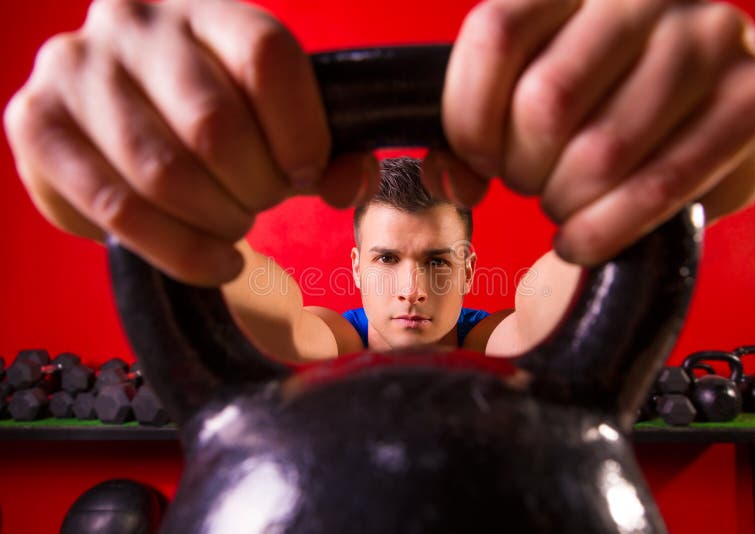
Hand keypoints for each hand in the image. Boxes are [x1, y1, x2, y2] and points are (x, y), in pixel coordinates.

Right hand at [4, 0, 375, 284]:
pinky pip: (116, 209)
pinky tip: (212, 259)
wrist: (125, 113)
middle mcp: (132, 22)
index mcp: (207, 9)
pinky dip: (178, 251)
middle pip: (215, 127)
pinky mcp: (35, 124)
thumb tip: (348, 182)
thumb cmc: (216, 115)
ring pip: (164, 174)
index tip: (305, 174)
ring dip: (217, 223)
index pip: (267, 58)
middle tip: (261, 204)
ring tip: (233, 230)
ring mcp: (74, 69)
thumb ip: (327, 149)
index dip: (302, 134)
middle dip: (256, 190)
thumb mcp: (278, 119)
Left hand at [436, 0, 754, 264]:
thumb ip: (474, 128)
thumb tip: (448, 178)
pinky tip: (585, 238)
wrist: (699, 120)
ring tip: (565, 205)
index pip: (496, 34)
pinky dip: (606, 229)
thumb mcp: (526, 97)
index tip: (479, 162)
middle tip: (533, 185)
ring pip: (602, 150)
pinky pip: (658, 186)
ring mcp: (710, 38)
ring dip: (567, 202)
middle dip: (524, 169)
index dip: (470, 118)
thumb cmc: (599, 106)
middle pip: (548, 100)